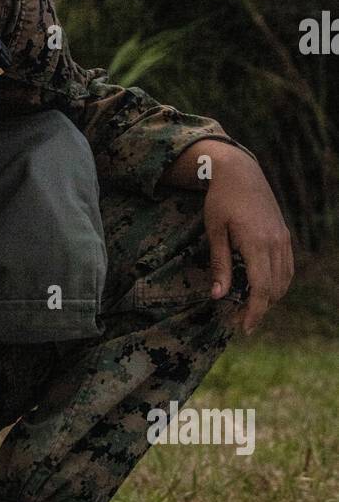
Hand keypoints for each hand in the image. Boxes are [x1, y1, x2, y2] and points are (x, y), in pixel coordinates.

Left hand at [202, 147, 293, 333]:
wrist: (240, 172)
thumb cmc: (221, 200)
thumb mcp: (214, 232)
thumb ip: (219, 265)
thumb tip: (218, 296)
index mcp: (257, 243)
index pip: (261, 289)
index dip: (255, 312)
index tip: (245, 329)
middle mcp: (275, 243)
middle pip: (275, 289)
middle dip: (259, 309)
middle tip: (239, 320)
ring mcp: (283, 239)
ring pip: (283, 280)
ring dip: (269, 298)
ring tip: (249, 307)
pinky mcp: (284, 235)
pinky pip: (286, 268)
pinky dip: (277, 283)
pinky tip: (262, 288)